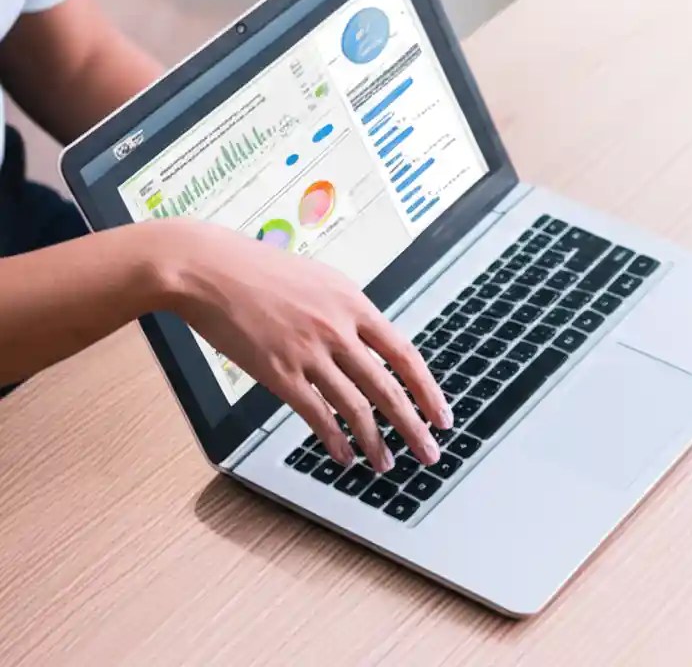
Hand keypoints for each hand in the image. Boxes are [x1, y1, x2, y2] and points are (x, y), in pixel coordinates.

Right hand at [159, 220, 450, 472]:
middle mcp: (338, 329)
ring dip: (374, 441)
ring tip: (386, 463)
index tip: (442, 415)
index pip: (405, 355)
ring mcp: (309, 351)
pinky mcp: (278, 371)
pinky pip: (316, 414)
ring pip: (356, 407)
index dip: (427, 390)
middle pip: (388, 388)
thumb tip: (371, 341)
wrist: (208, 269)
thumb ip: (349, 312)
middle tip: (430, 453)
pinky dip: (334, 439)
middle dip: (414, 426)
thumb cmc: (259, 271)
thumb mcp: (321, 281)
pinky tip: (344, 456)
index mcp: (354, 304)